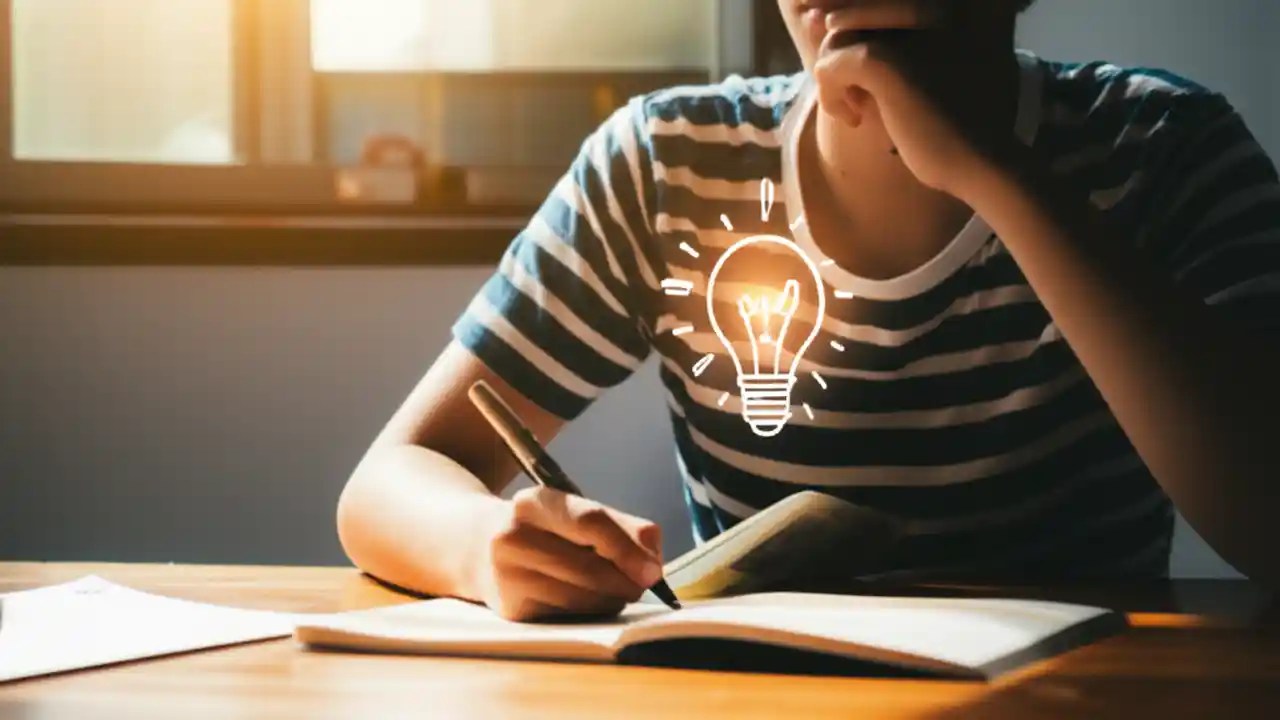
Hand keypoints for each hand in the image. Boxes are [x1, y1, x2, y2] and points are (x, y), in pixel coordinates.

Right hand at [474, 486, 663, 620]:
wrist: (476, 546)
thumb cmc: (543, 529)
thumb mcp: (574, 512)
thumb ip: (624, 528)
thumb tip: (653, 561)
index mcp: (535, 502)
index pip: (590, 522)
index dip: (627, 549)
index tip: (654, 572)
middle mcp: (514, 536)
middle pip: (590, 568)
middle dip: (627, 581)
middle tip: (642, 583)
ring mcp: (508, 575)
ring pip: (584, 598)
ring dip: (611, 598)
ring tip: (610, 587)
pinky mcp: (512, 609)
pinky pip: (570, 615)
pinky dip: (591, 611)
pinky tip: (584, 597)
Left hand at [812, 3, 1015, 196]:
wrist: (980, 158)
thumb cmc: (948, 117)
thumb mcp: (907, 67)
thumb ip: (867, 36)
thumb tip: (810, 16)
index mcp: (936, 2)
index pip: (866, 5)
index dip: (852, 36)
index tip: (866, 78)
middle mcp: (925, 3)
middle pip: (847, 14)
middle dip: (843, 58)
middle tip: (862, 97)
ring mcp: (904, 26)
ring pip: (834, 37)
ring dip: (836, 77)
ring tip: (859, 108)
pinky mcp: (884, 59)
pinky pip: (828, 66)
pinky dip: (830, 96)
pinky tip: (856, 120)